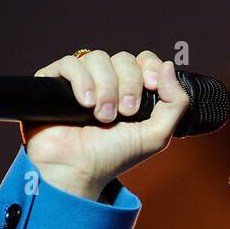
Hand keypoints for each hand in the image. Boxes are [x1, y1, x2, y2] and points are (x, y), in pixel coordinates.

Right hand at [23, 50, 189, 199]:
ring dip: (106, 88)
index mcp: (131, 91)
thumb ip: (175, 103)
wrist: (77, 171)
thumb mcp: (156, 135)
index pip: (143, 59)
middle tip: (124, 113)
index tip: (151, 86)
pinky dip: (82, 81)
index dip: (149, 67)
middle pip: (123, 58)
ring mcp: (80, 81)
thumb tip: (169, 66)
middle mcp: (106, 82)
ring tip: (102, 116)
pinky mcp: (54, 81)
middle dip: (129, 84)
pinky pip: (70, 63)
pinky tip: (85, 103)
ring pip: (98, 58)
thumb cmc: (113, 157)